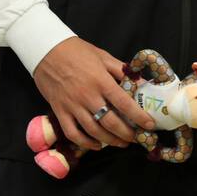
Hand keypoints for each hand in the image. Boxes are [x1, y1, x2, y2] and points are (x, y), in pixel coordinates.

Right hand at [32, 37, 155, 150]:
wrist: (47, 51)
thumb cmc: (77, 51)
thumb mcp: (103, 56)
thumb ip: (121, 70)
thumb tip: (139, 81)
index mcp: (101, 81)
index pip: (124, 103)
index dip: (138, 116)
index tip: (149, 125)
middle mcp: (88, 96)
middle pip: (110, 121)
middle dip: (126, 133)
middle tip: (136, 138)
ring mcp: (72, 105)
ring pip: (93, 130)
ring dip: (109, 140)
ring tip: (121, 143)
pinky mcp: (59, 111)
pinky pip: (72, 132)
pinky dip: (85, 142)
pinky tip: (96, 145)